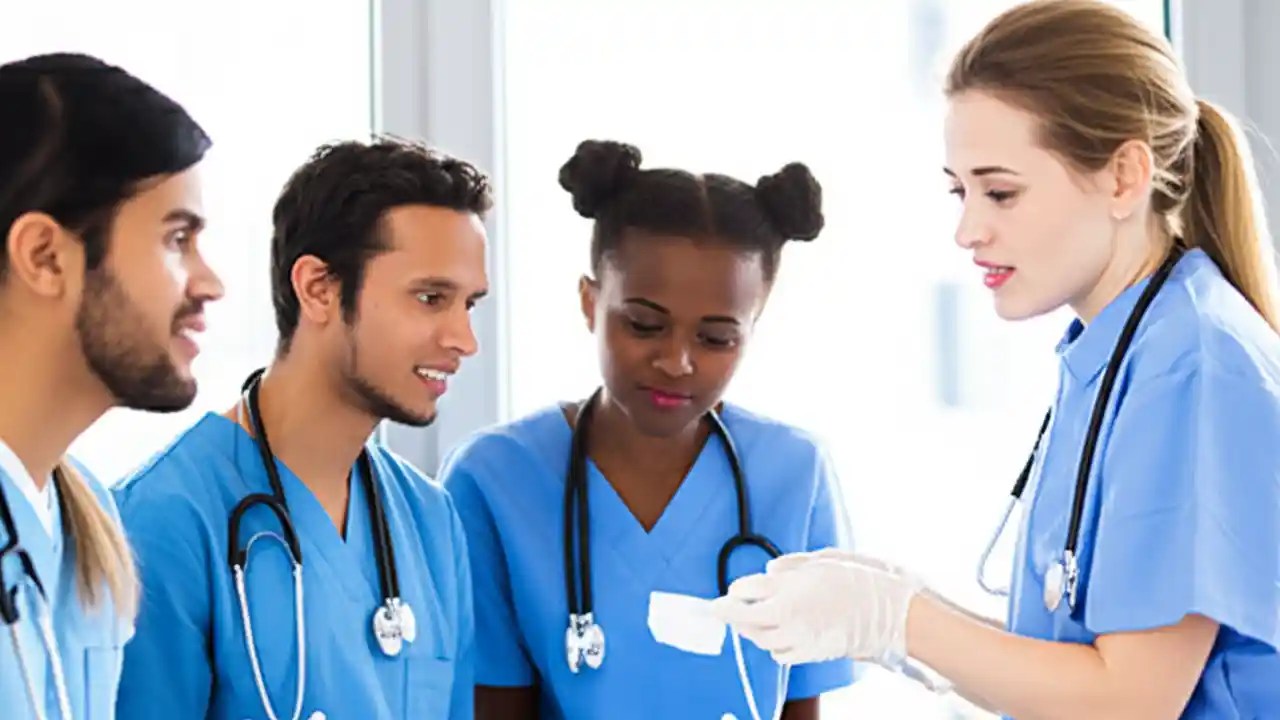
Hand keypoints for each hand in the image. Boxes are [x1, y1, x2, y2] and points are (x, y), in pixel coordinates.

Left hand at [711, 551, 923, 666]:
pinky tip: (775, 635)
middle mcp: (788, 614)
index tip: (734, 589)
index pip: (745, 589)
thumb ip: (790, 565)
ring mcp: (797, 636)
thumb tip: (768, 570)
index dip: (736, 589)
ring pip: (758, 638)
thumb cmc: (857, 581)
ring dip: (749, 629)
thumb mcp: (822, 561)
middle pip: (743, 617)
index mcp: (789, 587)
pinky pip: (778, 654)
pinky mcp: (808, 653)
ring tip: (748, 620)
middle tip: (720, 608)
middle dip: (729, 612)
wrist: (885, 612)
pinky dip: (771, 645)